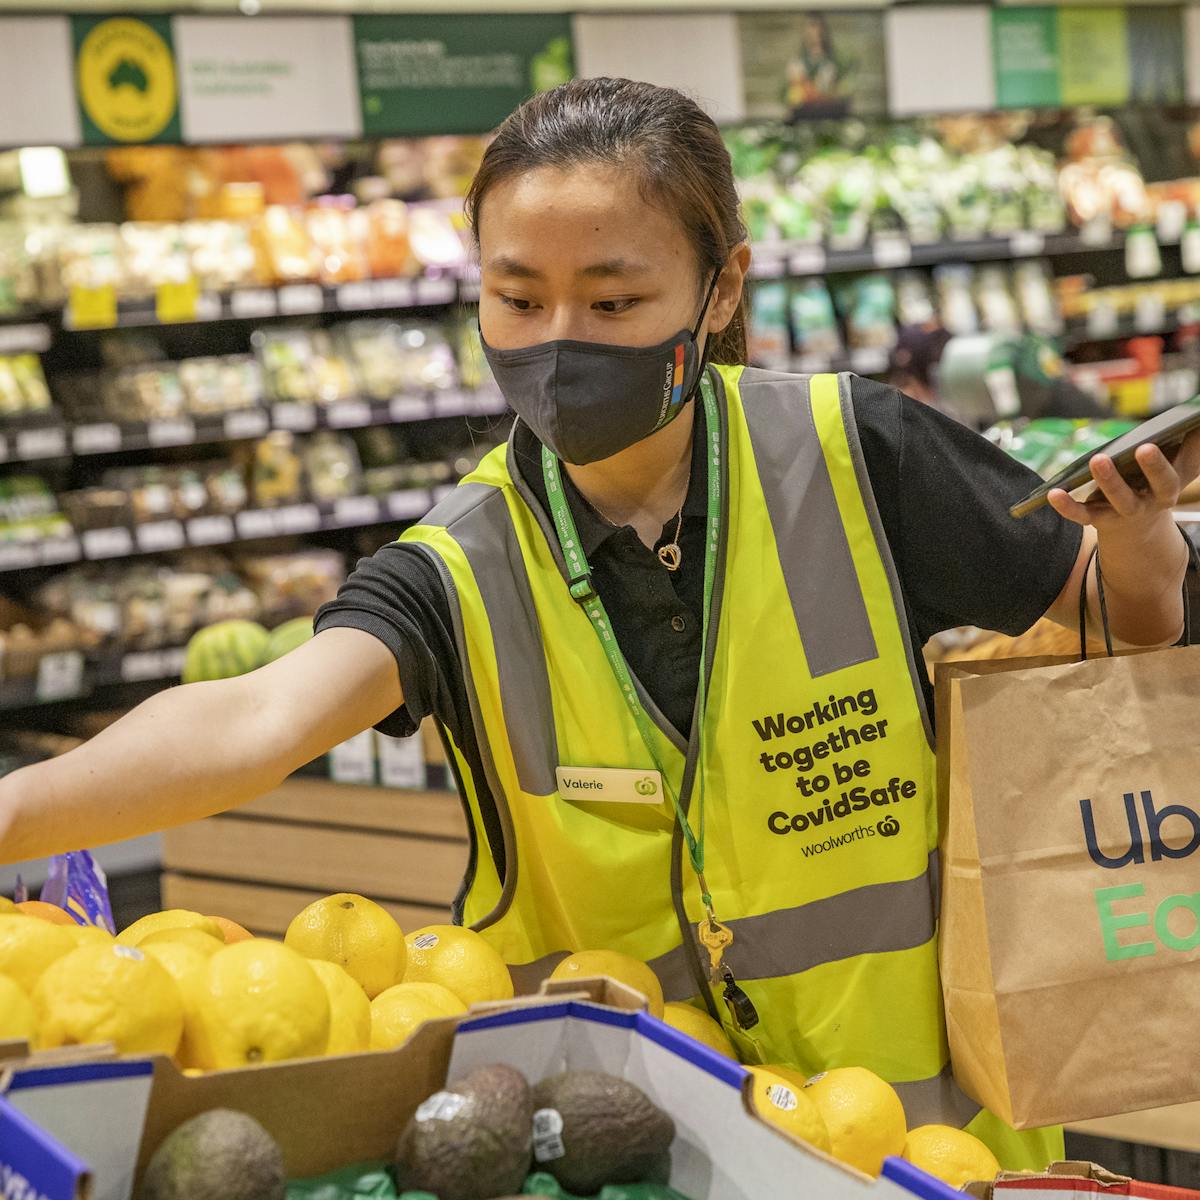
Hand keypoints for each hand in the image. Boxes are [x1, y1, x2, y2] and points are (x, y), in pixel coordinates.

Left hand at [1048, 430, 1199, 531]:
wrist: (1137, 528)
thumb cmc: (1155, 483)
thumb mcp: (1175, 467)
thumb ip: (1188, 446)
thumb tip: (1196, 417)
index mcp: (1172, 486)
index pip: (1180, 472)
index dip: (1182, 456)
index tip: (1177, 434)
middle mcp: (1152, 502)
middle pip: (1159, 485)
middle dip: (1154, 467)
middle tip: (1145, 447)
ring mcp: (1125, 512)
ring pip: (1120, 500)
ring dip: (1109, 480)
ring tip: (1098, 459)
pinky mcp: (1098, 519)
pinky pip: (1082, 515)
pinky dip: (1066, 506)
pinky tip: (1053, 493)